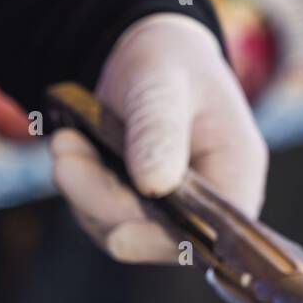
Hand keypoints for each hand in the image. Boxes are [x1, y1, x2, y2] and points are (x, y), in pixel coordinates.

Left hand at [52, 13, 268, 264]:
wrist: (150, 60)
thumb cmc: (170, 64)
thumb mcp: (163, 85)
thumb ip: (160, 131)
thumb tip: (154, 186)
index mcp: (237, 175)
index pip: (211, 234)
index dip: (166, 242)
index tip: (118, 235)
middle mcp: (208, 206)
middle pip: (155, 238)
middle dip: (104, 203)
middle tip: (64, 158)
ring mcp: (172, 214)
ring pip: (119, 232)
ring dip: (83, 193)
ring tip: (65, 142)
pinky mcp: (138, 212)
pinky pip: (101, 219)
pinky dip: (79, 188)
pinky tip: (70, 148)